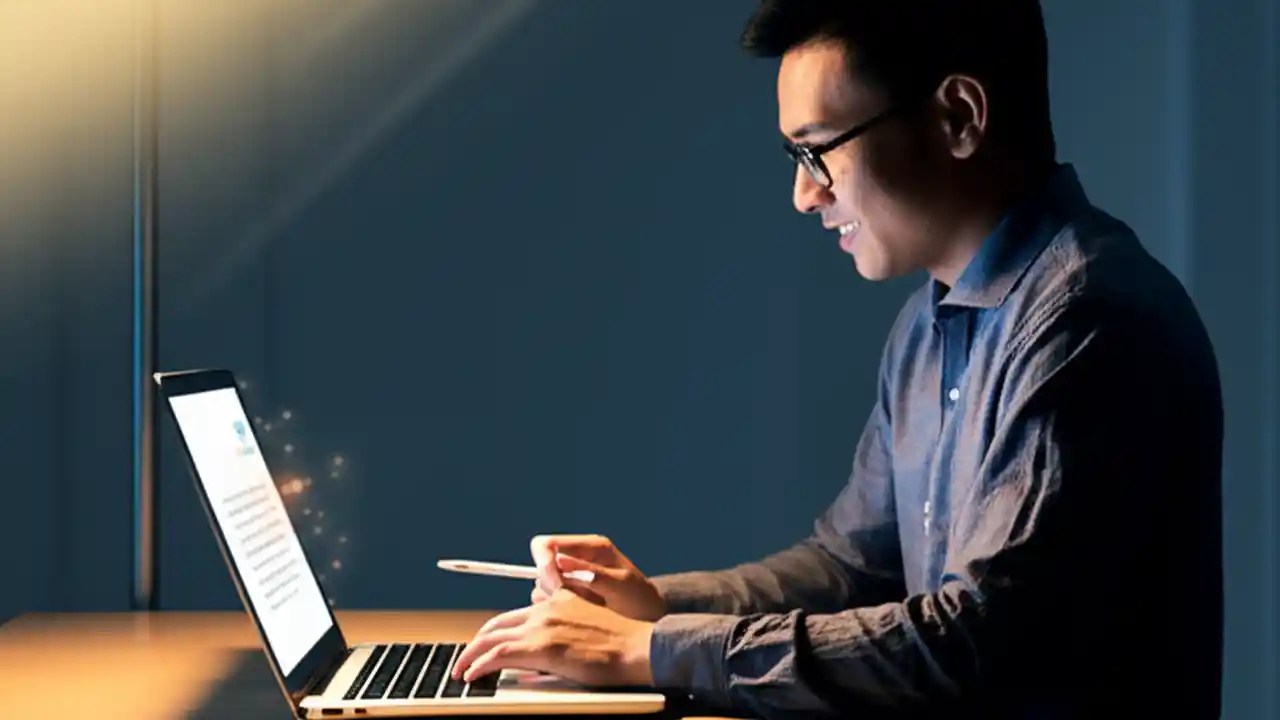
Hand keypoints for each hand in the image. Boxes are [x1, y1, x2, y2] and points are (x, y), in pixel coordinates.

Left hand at [451, 588, 654, 685]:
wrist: (636, 647)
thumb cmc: (620, 642)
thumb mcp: (588, 623)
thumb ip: (562, 629)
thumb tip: (538, 654)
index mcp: (558, 600)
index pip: (517, 612)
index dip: (496, 629)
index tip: (485, 641)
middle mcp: (545, 608)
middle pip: (498, 622)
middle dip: (477, 641)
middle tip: (467, 656)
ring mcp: (541, 625)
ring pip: (492, 636)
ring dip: (471, 654)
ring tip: (462, 669)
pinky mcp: (541, 646)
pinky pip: (498, 654)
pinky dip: (479, 664)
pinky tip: (472, 674)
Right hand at [529, 534, 666, 621]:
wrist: (652, 620)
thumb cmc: (641, 600)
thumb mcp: (621, 585)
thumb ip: (591, 574)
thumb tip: (561, 562)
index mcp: (590, 547)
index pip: (547, 545)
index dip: (543, 563)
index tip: (555, 586)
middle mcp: (577, 558)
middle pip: (540, 565)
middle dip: (549, 585)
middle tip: (568, 603)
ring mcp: (572, 577)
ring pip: (542, 585)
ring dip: (554, 600)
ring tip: (582, 610)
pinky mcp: (569, 596)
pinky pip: (548, 601)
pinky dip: (557, 610)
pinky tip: (579, 616)